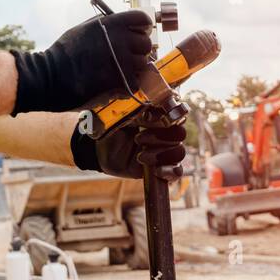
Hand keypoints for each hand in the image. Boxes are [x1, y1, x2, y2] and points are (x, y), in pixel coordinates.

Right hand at [8, 9, 153, 114]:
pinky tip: (116, 85)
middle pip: (146, 43)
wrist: (51, 77)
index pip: (142, 19)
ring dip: (134, 69)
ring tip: (119, 72)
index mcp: (111, 23)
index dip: (142, 27)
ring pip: (143, 64)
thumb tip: (122, 24)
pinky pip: (136, 83)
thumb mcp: (84, 29)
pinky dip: (128, 86)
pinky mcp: (121, 81)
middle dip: (138, 50)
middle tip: (128, 56)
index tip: (139, 33)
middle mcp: (120, 39)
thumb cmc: (64, 53)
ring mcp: (122, 61)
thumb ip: (105, 25)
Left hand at [70, 118, 186, 180]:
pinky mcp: (160, 168)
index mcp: (159, 116)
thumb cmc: (111, 126)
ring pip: (179, 152)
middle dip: (160, 136)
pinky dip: (170, 171)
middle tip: (138, 138)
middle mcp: (165, 133)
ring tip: (140, 154)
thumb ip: (141, 109)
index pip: (178, 114)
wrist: (99, 148)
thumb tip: (155, 108)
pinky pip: (176, 171)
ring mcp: (163, 151)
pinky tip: (155, 169)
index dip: (168, 117)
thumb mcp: (124, 113)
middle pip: (180, 134)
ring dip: (160, 153)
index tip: (148, 118)